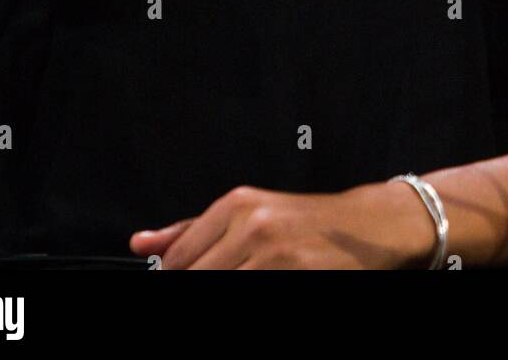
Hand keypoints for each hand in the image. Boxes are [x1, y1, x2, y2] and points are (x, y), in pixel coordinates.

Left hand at [128, 180, 437, 269]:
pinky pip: (255, 300)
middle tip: (212, 287)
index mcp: (236, 206)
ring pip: (221, 288)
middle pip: (197, 279)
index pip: (179, 262)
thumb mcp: (248, 213)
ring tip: (248, 279)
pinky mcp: (297, 277)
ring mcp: (276, 256)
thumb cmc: (303, 222)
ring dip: (223, 295)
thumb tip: (140, 244)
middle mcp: (253, 227)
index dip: (173, 280)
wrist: (368, 227)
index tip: (173, 286)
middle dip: (195, 290)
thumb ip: (192, 230)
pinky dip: (253, 301)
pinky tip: (264, 287)